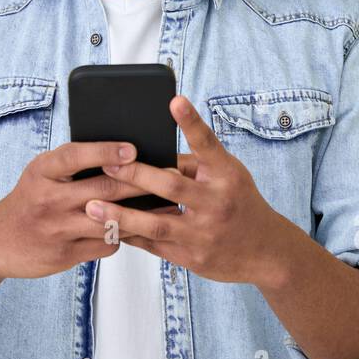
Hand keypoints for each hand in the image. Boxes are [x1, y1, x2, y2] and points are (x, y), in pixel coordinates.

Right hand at [0, 141, 154, 280]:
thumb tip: (121, 153)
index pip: (76, 156)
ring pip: (110, 220)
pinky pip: (106, 244)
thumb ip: (72, 163)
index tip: (133, 150)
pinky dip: (124, 236)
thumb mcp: (40, 174)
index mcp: (42, 171)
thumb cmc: (29, 199)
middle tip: (169, 176)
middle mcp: (48, 199)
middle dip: (140, 183)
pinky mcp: (65, 255)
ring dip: (141, 214)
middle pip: (102, 189)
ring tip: (167, 207)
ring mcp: (57, 229)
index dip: (106, 151)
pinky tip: (140, 229)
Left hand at [88, 95, 291, 286]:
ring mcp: (204, 233)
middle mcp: (216, 202)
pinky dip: (130, 235)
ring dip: (122, 215)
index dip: (191, 121)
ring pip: (156, 223)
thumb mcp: (229, 175)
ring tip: (92, 206)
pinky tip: (106, 228)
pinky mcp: (192, 257)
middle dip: (136, 174)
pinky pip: (154, 245)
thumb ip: (195, 163)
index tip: (174, 100)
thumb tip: (152, 151)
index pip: (207, 143)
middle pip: (172, 185)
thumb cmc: (240, 203)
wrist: (267, 252)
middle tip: (106, 162)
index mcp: (226, 175)